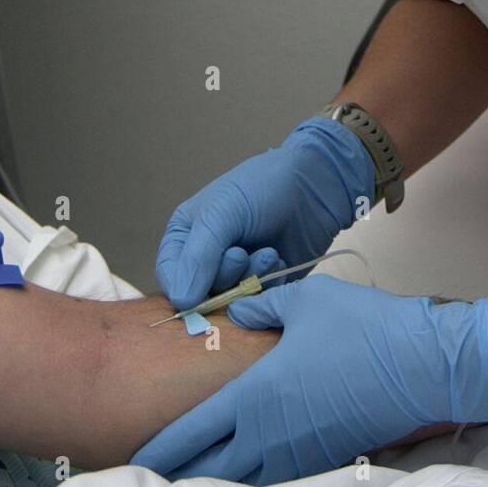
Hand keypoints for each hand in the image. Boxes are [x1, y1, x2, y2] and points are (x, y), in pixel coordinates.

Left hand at [130, 276, 487, 484]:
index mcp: (257, 396)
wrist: (423, 364)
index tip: (136, 457)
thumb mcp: (305, 300)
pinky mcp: (328, 454)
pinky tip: (252, 463)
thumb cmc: (365, 328)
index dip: (163, 448)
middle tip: (156, 473)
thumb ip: (260, 309)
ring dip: (218, 477)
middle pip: (213, 469)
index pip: (195, 433)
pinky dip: (256, 472)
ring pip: (246, 477)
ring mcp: (302, 450)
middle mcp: (273, 433)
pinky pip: (279, 472)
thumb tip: (235, 313)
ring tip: (196, 474)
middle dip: (181, 473)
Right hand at [157, 117, 375, 310]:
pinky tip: (280, 259)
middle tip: (242, 253)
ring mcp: (238, 271)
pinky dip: (269, 284)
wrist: (317, 184)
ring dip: (250, 279)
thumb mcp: (223, 213)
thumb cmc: (263, 187)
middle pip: (201, 294)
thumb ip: (199, 256)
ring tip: (268, 252)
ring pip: (231, 300)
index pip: (170, 277)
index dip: (183, 290)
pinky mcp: (266, 281)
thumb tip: (181, 301)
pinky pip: (259, 301)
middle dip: (225, 277)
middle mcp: (208, 256)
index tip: (202, 292)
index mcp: (187, 234)